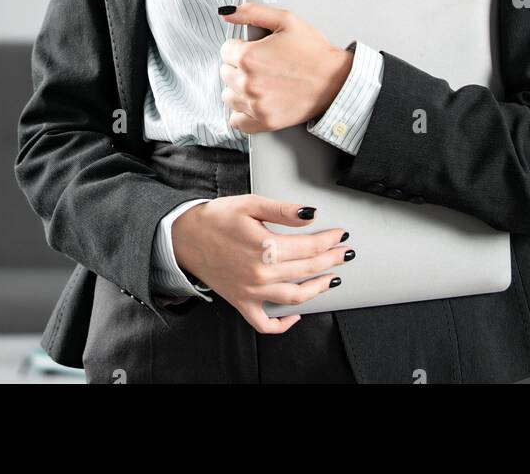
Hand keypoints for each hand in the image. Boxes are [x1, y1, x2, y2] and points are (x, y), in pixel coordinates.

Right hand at [170, 194, 352, 333]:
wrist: (185, 237)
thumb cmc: (216, 219)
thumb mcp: (250, 204)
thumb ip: (283, 210)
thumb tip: (310, 214)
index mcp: (265, 246)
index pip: (309, 246)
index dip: (329, 240)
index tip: (340, 234)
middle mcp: (261, 272)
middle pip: (307, 269)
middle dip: (331, 260)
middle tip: (344, 253)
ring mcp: (253, 291)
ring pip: (295, 297)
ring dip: (318, 288)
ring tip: (332, 278)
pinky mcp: (242, 302)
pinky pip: (265, 323)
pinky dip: (283, 325)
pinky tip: (296, 316)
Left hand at [218, 2, 352, 132]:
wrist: (336, 80)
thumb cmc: (314, 51)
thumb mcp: (286, 20)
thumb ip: (252, 12)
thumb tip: (227, 12)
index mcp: (249, 56)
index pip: (225, 50)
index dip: (240, 46)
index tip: (254, 49)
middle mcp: (248, 82)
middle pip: (225, 73)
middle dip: (239, 67)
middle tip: (261, 64)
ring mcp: (255, 104)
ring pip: (228, 96)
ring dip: (238, 89)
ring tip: (259, 82)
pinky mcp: (264, 122)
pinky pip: (237, 122)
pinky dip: (242, 113)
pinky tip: (255, 102)